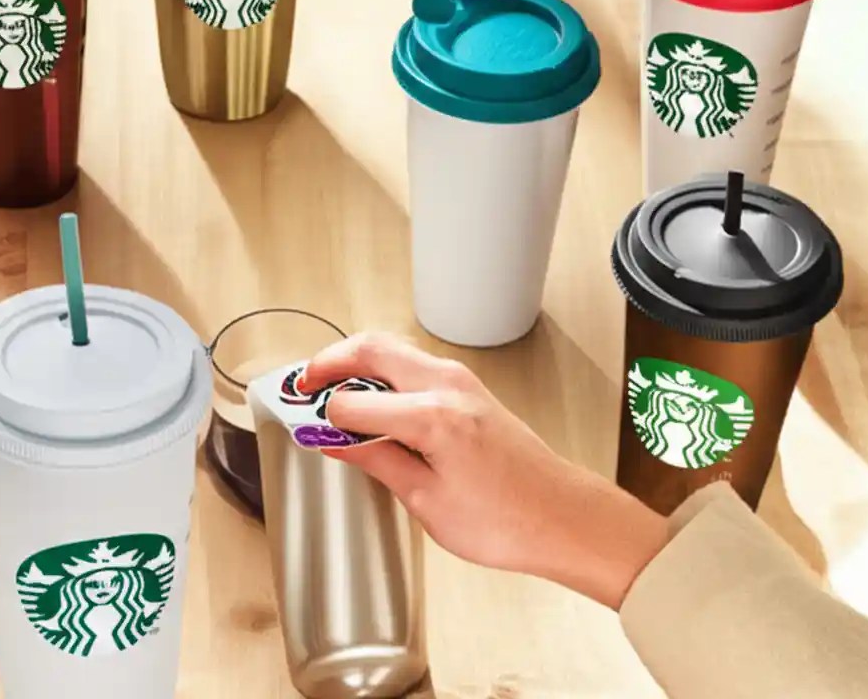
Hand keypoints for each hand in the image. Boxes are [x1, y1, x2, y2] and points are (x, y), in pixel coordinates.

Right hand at [302, 333, 668, 609]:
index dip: (323, 418)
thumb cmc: (507, 520)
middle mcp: (448, 387)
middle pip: (371, 348)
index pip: (353, 402)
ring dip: (356, 363)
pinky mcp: (470, 390)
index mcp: (433, 416)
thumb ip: (376, 461)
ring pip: (393, 350)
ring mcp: (462, 382)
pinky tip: (372, 401)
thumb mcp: (426, 500)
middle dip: (329, 362)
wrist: (563, 518)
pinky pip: (414, 364)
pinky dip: (383, 372)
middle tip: (303, 386)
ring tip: (331, 392)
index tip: (307, 431)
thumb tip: (337, 442)